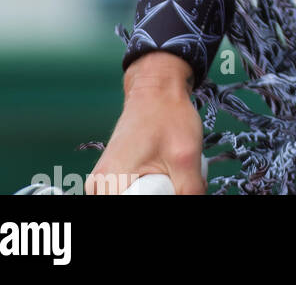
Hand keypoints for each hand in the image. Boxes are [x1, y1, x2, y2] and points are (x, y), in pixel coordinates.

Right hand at [86, 53, 204, 194]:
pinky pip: (131, 193)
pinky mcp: (110, 178)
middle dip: (161, 195)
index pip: (134, 207)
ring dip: (156, 193)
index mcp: (111, 183)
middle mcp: (99, 186)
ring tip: (171, 175)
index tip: (175, 190)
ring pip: (135, 198)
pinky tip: (163, 175)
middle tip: (175, 179)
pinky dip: (149, 190)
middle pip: (134, 204)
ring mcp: (102, 182)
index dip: (161, 199)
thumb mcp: (186, 156)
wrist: (157, 88)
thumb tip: (196, 203)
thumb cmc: (168, 114)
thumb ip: (190, 190)